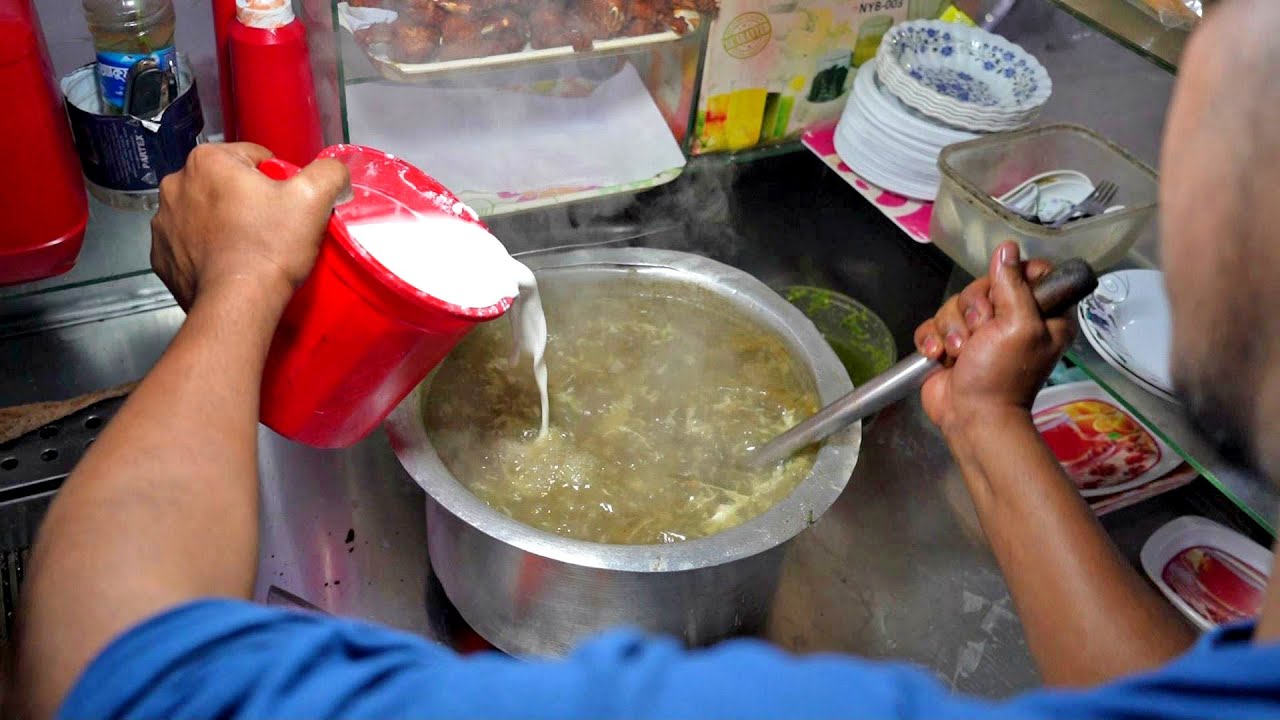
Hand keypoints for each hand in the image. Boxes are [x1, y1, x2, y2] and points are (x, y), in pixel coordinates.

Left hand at [150, 143, 350, 309]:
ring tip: (250, 248)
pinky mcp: (161, 255)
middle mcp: (176, 184)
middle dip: (247, 200)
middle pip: (227, 183)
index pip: (255, 157)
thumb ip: (328, 171)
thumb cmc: (269, 249)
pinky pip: (189, 242)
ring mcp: (163, 222)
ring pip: (206, 212)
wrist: (238, 304)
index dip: (278, 180)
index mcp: (208, 161)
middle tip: (271, 229)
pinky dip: (207, 249)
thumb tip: (331, 172)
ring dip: (225, 223)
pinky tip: (228, 263)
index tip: (286, 206)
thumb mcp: (313, 199)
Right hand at [914, 242, 1075, 443]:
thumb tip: (1007, 248)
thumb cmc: (1002, 375)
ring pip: (955, 303)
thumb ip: (1014, 284)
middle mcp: (1013, 318)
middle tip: (980, 332)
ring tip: (959, 352)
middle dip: (974, 309)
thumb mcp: (1019, 325)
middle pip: (985, 284)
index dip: (1012, 277)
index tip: (1004, 296)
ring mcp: (979, 331)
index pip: (1029, 271)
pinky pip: (933, 323)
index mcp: (1042, 314)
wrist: (970, 417)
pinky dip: (932, 339)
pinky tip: (939, 357)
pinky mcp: (950, 343)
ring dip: (952, 329)